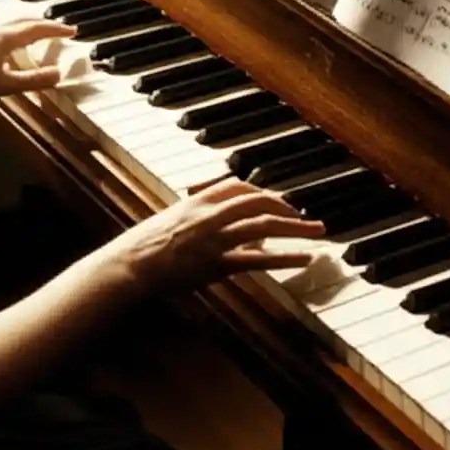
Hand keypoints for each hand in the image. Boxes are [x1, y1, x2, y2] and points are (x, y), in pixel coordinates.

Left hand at [0, 12, 75, 96]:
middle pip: (23, 18)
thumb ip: (34, 80)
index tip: (72, 30)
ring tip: (28, 18)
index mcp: (7, 37)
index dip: (57, 29)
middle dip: (42, 21)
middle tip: (54, 26)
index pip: (39, 28)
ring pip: (2, 14)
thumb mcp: (5, 85)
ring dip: (20, 15)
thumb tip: (59, 74)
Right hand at [96, 178, 326, 295]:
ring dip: (297, 227)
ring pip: (266, 225)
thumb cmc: (143, 245)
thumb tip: (214, 222)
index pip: (238, 185)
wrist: (130, 264)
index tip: (276, 200)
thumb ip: (194, 217)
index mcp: (198, 199)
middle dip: (287, 206)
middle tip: (305, 217)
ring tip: (319, 231)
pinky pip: (259, 258)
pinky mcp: (218, 263)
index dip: (262, 192)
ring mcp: (216, 237)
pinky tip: (305, 258)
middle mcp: (211, 213)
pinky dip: (286, 257)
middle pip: (259, 200)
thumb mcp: (170, 220)